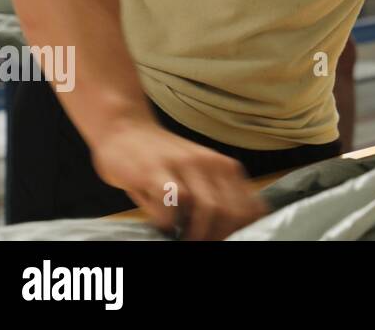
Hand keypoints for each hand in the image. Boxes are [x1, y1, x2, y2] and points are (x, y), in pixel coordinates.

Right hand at [90, 120, 267, 239]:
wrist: (126, 129)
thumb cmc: (162, 160)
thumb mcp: (196, 175)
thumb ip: (215, 196)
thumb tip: (229, 231)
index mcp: (224, 167)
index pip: (248, 206)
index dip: (243, 230)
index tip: (231, 241)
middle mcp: (209, 163)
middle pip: (231, 211)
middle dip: (220, 236)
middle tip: (206, 245)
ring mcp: (183, 166)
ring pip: (207, 208)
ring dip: (198, 234)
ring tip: (187, 242)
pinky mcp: (154, 172)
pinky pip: (170, 203)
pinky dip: (169, 223)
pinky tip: (163, 227)